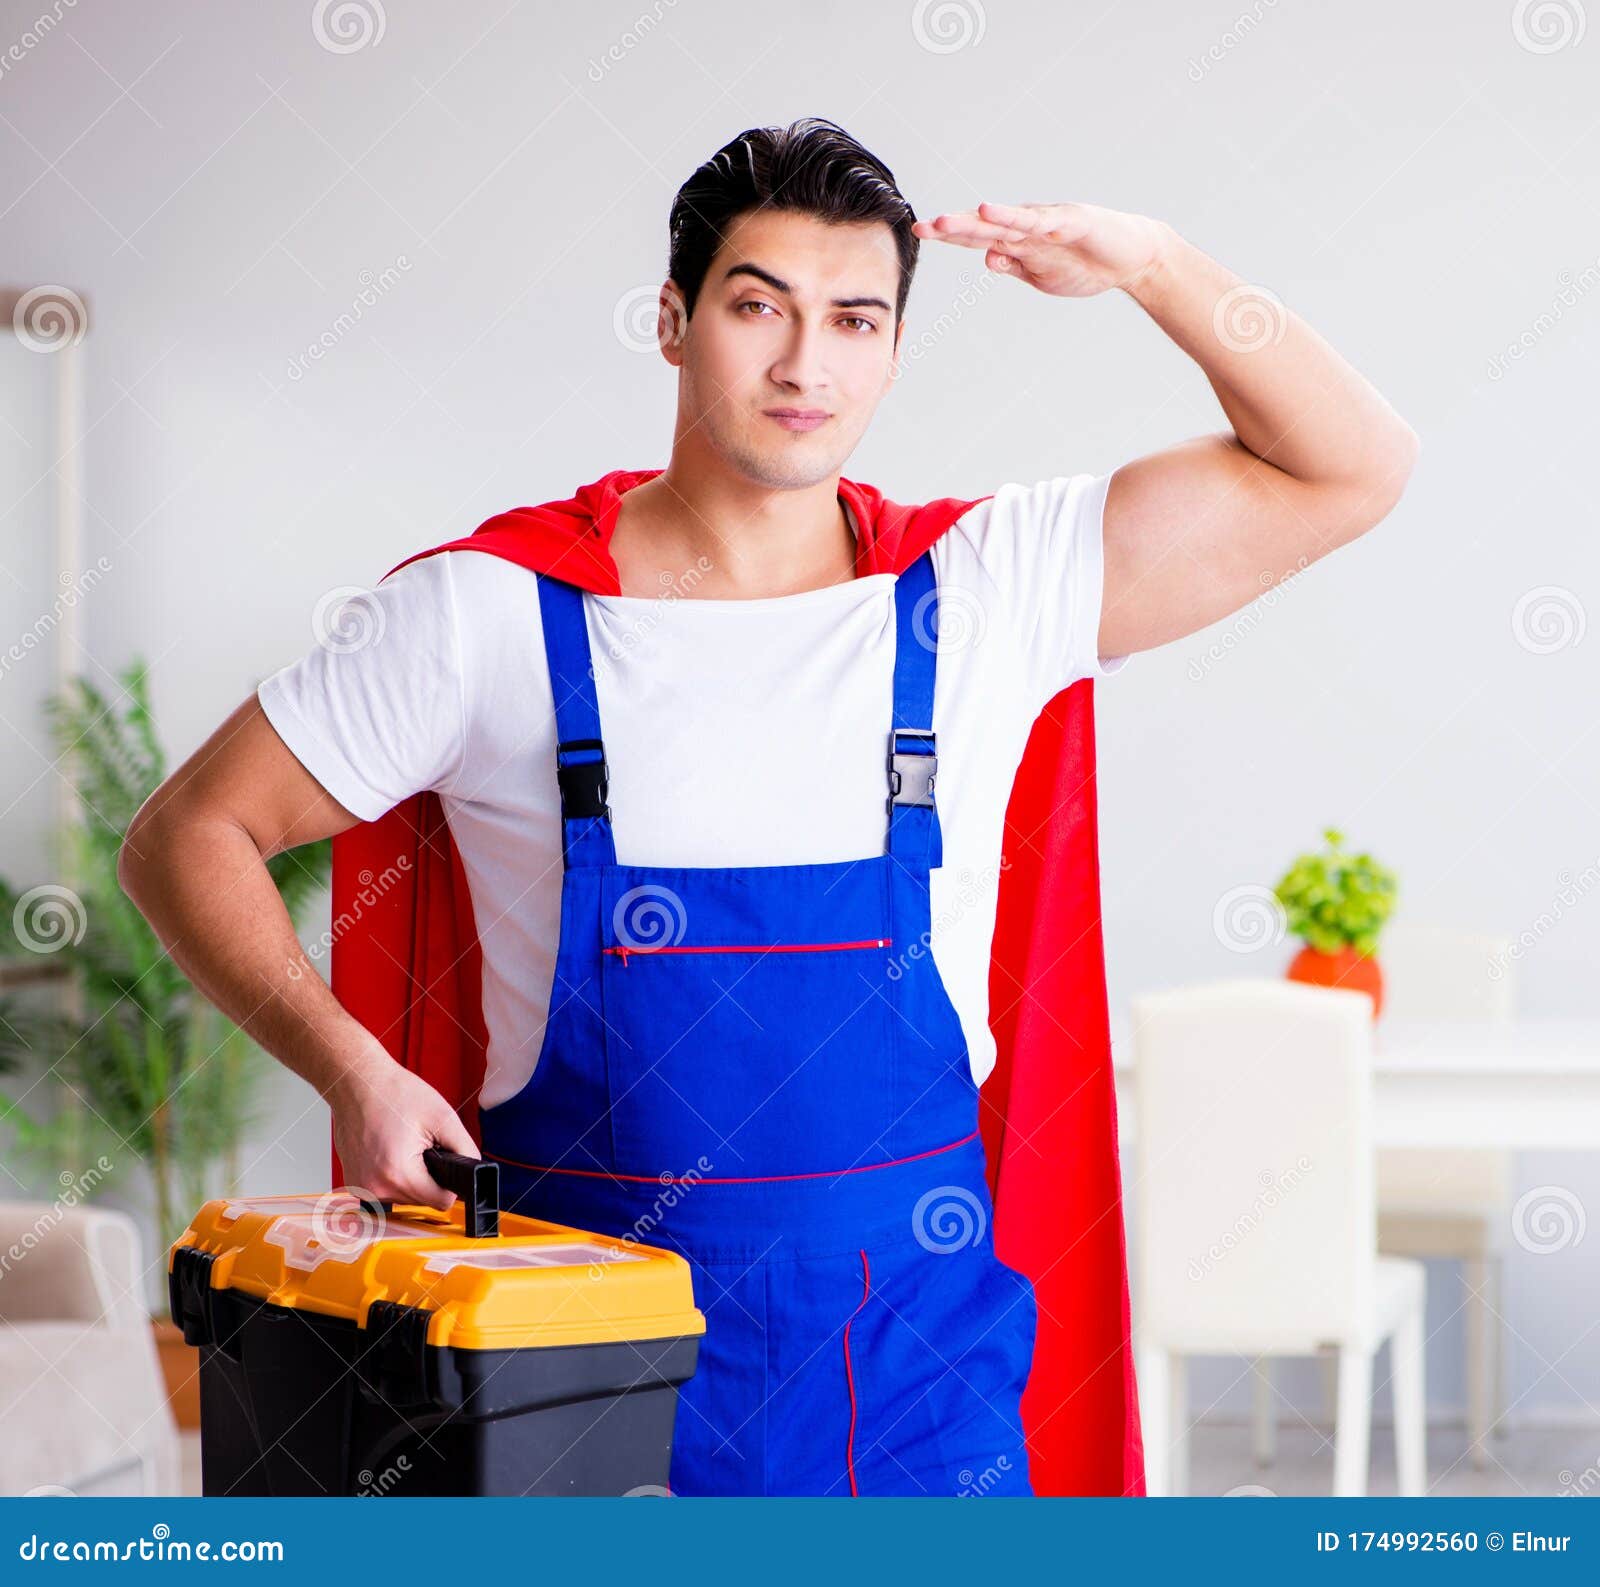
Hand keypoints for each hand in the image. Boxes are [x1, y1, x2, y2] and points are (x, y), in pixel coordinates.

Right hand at [328, 1044, 479, 1211]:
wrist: (357, 1083)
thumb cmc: (395, 1094)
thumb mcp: (443, 1117)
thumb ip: (465, 1149)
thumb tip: (477, 1172)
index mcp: (399, 1174)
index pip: (441, 1202)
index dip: (450, 1182)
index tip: (446, 1163)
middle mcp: (375, 1188)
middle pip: (422, 1199)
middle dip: (429, 1175)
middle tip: (422, 1145)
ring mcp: (361, 1187)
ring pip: (404, 1195)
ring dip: (410, 1175)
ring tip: (404, 1144)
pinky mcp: (354, 1182)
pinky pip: (386, 1188)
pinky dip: (392, 1173)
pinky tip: (390, 1150)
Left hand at [912, 201, 1171, 298]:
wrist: (1131, 257)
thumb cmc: (1085, 264)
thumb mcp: (1040, 276)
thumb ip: (1014, 266)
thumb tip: (986, 260)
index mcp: (1018, 242)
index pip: (977, 238)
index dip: (950, 236)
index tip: (920, 233)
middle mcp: (1027, 228)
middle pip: (983, 227)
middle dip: (952, 229)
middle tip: (922, 227)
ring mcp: (1046, 223)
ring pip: (1004, 222)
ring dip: (973, 222)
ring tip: (945, 222)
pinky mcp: (1068, 221)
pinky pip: (1036, 220)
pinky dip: (1012, 216)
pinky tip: (990, 211)